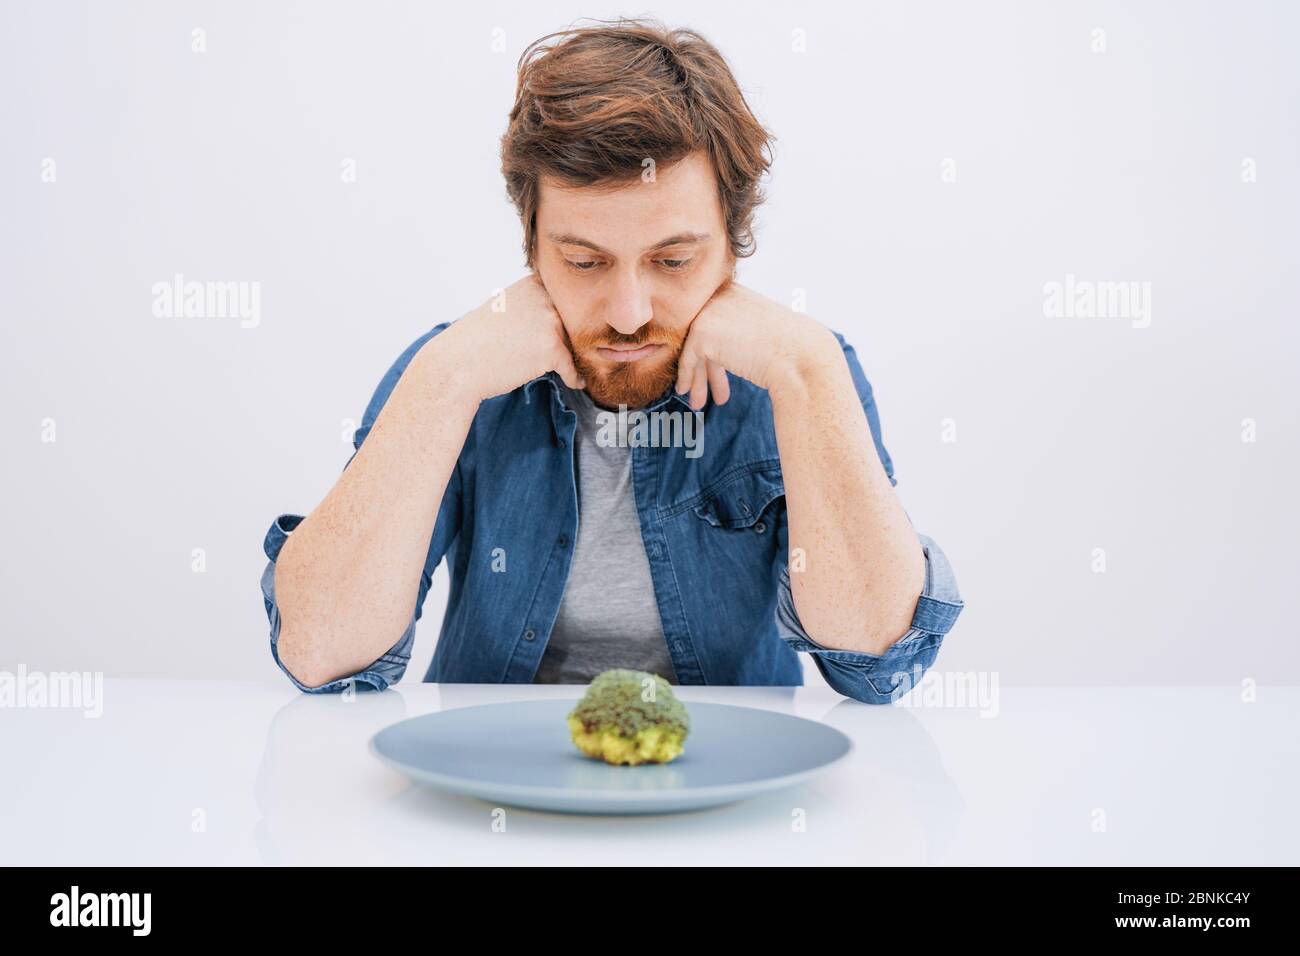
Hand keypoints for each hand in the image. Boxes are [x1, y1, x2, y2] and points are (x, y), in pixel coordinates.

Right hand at [440, 274, 584, 401]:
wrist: (458, 364)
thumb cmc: (476, 341)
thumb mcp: (503, 308)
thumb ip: (532, 306)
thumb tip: (559, 321)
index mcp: (532, 285)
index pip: (564, 302)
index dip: (567, 319)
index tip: (570, 333)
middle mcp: (543, 298)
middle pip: (573, 323)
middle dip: (572, 340)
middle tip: (580, 355)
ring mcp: (549, 322)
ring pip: (573, 344)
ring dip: (572, 359)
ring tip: (572, 370)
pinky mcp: (552, 348)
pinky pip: (571, 366)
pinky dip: (573, 377)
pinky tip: (574, 383)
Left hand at [673, 279, 840, 408]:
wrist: (799, 358)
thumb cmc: (791, 349)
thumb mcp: (761, 332)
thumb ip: (739, 333)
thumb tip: (722, 349)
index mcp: (736, 292)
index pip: (716, 322)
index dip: (715, 351)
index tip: (716, 374)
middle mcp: (720, 295)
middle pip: (703, 334)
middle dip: (704, 366)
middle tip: (707, 389)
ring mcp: (709, 311)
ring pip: (694, 347)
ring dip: (696, 376)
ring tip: (698, 401)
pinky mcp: (701, 330)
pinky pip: (688, 358)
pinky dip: (687, 376)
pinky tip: (686, 392)